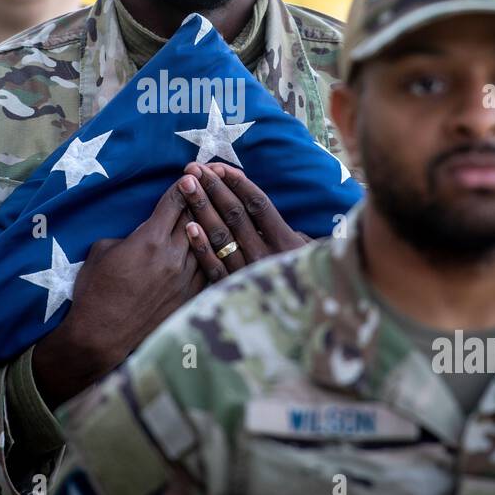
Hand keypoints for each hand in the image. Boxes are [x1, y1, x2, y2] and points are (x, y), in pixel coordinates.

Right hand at [31, 181, 205, 408]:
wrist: (101, 335)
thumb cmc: (95, 290)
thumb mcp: (102, 250)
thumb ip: (129, 235)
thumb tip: (142, 235)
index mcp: (150, 239)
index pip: (174, 202)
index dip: (183, 185)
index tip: (190, 174)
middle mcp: (173, 255)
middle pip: (195, 217)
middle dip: (199, 199)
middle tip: (207, 185)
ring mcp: (185, 278)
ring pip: (206, 242)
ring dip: (208, 225)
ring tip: (215, 213)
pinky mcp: (190, 296)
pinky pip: (208, 268)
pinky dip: (210, 254)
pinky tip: (213, 247)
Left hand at [178, 162, 309, 282]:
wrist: (304, 327)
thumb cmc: (307, 282)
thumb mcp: (309, 256)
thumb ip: (294, 236)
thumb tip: (280, 218)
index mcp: (286, 242)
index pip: (258, 204)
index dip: (237, 183)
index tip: (219, 166)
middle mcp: (267, 256)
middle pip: (235, 214)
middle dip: (213, 188)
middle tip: (193, 168)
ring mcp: (248, 273)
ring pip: (221, 235)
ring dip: (202, 208)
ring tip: (186, 186)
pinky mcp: (232, 291)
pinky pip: (214, 266)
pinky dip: (201, 246)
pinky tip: (188, 225)